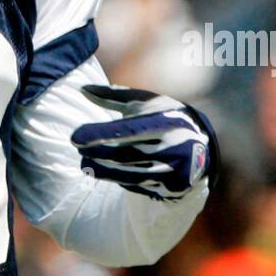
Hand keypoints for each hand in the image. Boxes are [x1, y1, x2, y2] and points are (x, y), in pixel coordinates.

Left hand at [70, 84, 216, 200]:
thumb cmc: (163, 117)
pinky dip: (122, 180)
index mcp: (165, 120)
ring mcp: (174, 167)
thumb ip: (112, 97)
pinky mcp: (173, 185)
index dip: (101, 135)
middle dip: (99, 153)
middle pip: (128, 154)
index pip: (128, 130)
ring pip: (131, 173)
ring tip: (85, 163)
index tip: (76, 137)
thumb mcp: (144, 102)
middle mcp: (172, 144)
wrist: (200, 146)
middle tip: (79, 150)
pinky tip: (108, 172)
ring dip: (105, 170)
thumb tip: (81, 89)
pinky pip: (141, 185)